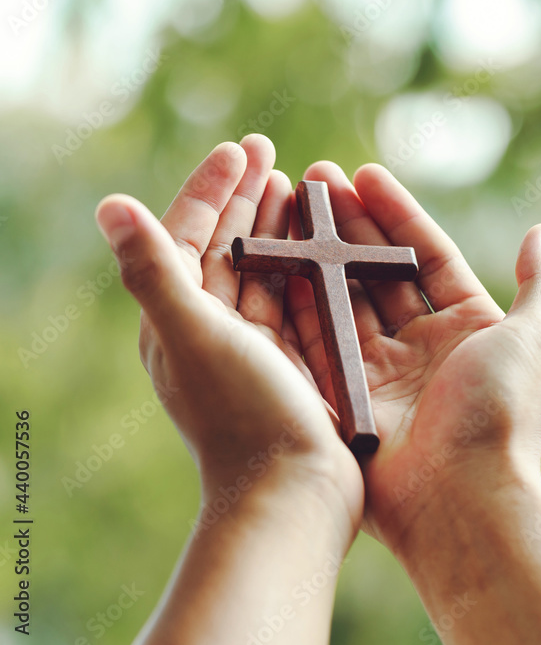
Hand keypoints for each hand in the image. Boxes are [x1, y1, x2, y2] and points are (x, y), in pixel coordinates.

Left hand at [96, 137, 363, 644]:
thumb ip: (153, 271)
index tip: (238, 150)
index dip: (210, 190)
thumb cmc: (245, 417)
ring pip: (261, 270)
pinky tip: (326, 245)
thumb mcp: (194, 336)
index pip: (186, 237)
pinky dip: (305, 265)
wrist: (293, 494)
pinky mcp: (290, 364)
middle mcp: (208, 332)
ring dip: (277, 226)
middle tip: (268, 152)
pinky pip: (293, 299)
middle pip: (224, 247)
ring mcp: (251, 349)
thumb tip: (109, 204)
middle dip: (244, 199)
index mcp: (176, 322)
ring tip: (298, 186)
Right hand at [283, 161, 540, 550]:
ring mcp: (381, 375)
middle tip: (312, 179)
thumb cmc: (503, 414)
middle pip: (378, 273)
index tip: (365, 173)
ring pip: (343, 300)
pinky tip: (274, 260)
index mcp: (469, 328)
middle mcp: (423, 349)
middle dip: (349, 226)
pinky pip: (317, 340)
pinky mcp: (346, 401)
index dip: (398, 214)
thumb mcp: (536, 338)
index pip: (427, 256)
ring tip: (286, 207)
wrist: (462, 500)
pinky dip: (297, 301)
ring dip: (318, 254)